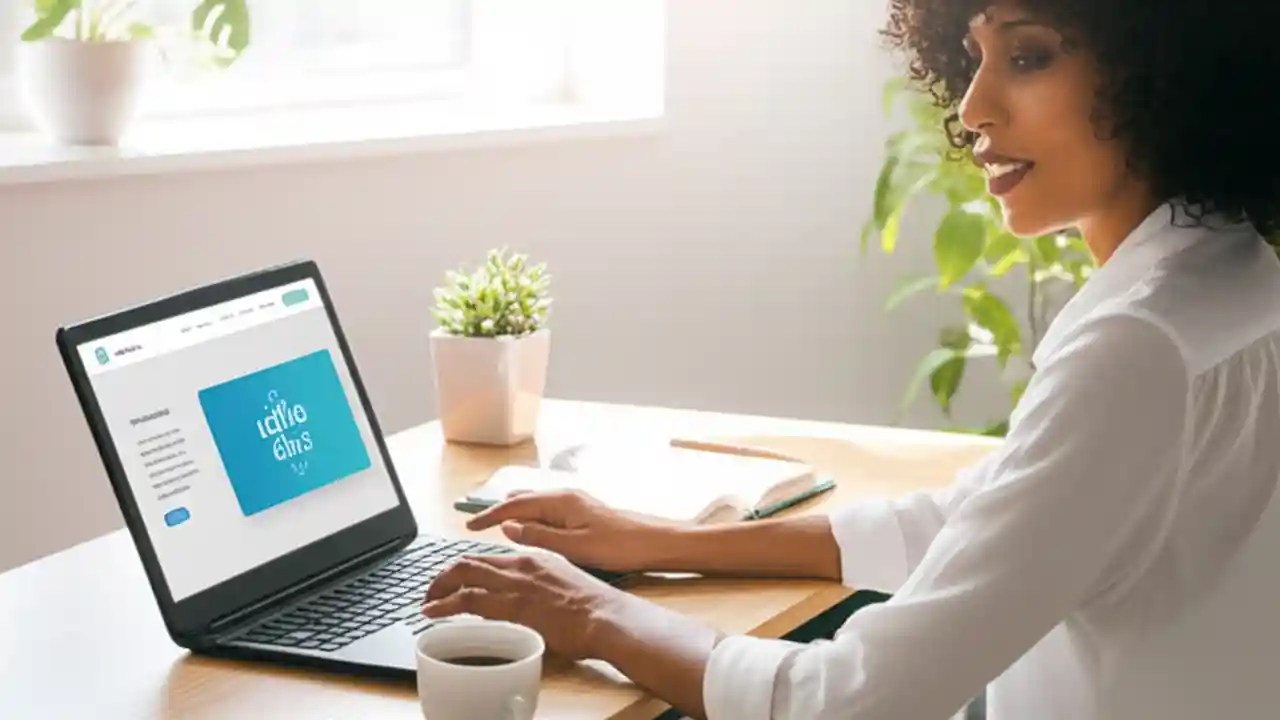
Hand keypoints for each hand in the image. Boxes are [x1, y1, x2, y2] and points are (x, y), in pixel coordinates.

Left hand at [421, 551, 622, 658]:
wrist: (605, 617)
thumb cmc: (593, 608)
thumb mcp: (565, 583)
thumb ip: (543, 584)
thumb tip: (533, 597)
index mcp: (534, 558)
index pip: (489, 558)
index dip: (467, 569)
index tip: (457, 580)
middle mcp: (520, 565)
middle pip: (470, 561)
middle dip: (445, 575)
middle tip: (434, 590)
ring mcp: (513, 583)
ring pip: (462, 575)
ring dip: (438, 589)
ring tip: (427, 602)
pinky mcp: (509, 605)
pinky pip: (466, 600)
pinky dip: (443, 605)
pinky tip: (432, 613)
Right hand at [466, 490, 674, 572]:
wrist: (655, 542)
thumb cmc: (619, 546)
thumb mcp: (574, 546)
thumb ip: (539, 536)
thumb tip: (508, 527)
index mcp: (560, 502)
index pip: (514, 506)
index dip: (489, 516)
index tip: (468, 526)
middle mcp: (565, 496)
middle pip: (522, 500)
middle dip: (498, 511)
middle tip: (476, 527)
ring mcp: (575, 503)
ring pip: (534, 504)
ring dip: (513, 514)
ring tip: (494, 526)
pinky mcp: (582, 512)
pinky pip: (546, 511)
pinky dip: (530, 518)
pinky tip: (529, 528)